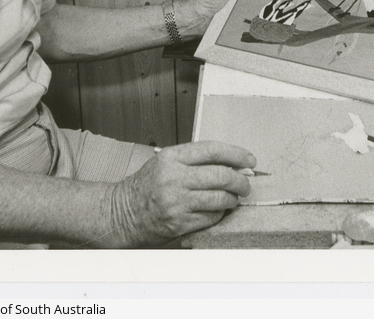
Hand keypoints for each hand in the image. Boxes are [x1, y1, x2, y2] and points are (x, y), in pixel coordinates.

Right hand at [109, 142, 255, 245]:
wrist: (124, 212)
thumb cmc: (148, 185)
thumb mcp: (166, 162)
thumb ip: (195, 160)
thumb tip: (233, 164)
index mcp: (172, 157)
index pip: (212, 150)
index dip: (236, 154)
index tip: (249, 160)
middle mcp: (174, 178)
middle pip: (221, 175)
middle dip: (240, 180)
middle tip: (245, 184)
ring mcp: (176, 202)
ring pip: (220, 198)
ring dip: (232, 199)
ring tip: (233, 198)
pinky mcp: (179, 223)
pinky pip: (211, 217)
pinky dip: (219, 214)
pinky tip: (217, 210)